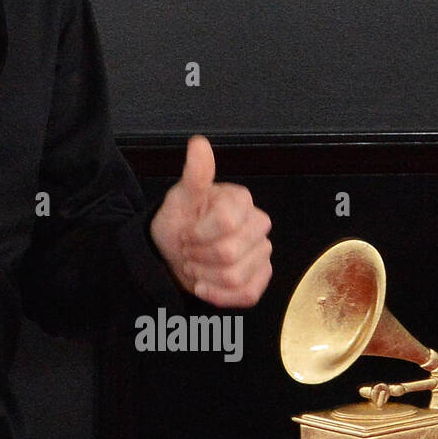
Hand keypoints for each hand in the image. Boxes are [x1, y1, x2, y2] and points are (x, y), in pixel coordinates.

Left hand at [149, 136, 271, 306]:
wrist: (174, 254)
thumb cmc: (178, 223)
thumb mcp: (179, 199)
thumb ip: (194, 175)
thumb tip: (199, 143)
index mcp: (240, 200)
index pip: (225, 223)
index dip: (198, 233)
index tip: (186, 232)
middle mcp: (258, 224)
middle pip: (230, 253)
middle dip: (198, 256)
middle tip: (188, 249)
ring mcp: (263, 252)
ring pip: (235, 277)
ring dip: (204, 275)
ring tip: (195, 264)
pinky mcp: (261, 278)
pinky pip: (247, 295)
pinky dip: (217, 294)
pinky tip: (204, 284)